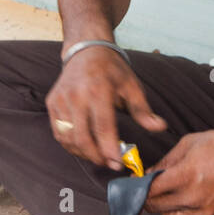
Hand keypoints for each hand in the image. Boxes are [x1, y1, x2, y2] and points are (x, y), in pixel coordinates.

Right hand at [45, 45, 166, 169]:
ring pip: (68, 138)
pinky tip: (84, 147)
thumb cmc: (112, 70)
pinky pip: (59, 132)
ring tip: (99, 156)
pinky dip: (70, 145)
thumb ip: (143, 110)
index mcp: (98, 90)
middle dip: (97, 156)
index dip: (110, 150)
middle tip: (110, 163)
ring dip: (83, 153)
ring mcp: (61, 100)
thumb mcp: (131, 86)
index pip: (103, 128)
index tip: (118, 164)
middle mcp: (76, 96)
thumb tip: (160, 127)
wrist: (86, 50)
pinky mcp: (53, 103)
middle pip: (83, 138)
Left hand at [144, 130, 213, 214]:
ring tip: (168, 196)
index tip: (138, 181)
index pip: (150, 189)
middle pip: (155, 207)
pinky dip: (183, 212)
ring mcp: (203, 209)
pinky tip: (187, 197)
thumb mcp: (190, 142)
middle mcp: (193, 196)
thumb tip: (151, 172)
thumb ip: (167, 160)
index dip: (139, 185)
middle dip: (148, 197)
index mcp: (186, 175)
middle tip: (150, 187)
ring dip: (164, 210)